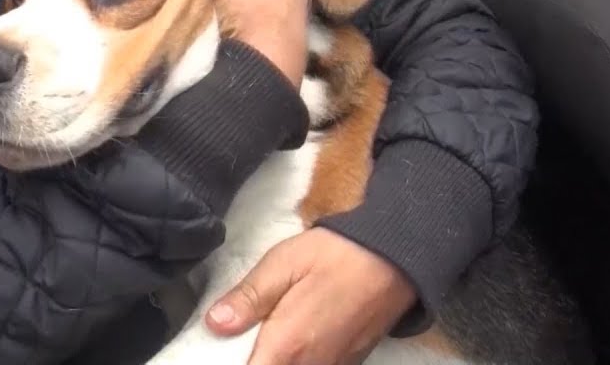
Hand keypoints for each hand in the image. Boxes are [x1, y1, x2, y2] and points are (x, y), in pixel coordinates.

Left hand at [204, 227, 416, 364]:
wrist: (395, 256)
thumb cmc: (336, 254)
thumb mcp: (283, 264)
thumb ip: (248, 298)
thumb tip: (215, 323)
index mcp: (286, 346)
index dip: (230, 361)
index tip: (224, 348)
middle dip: (255, 359)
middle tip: (243, 338)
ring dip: (277, 359)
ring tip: (267, 337)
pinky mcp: (348, 362)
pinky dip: (297, 360)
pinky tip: (292, 341)